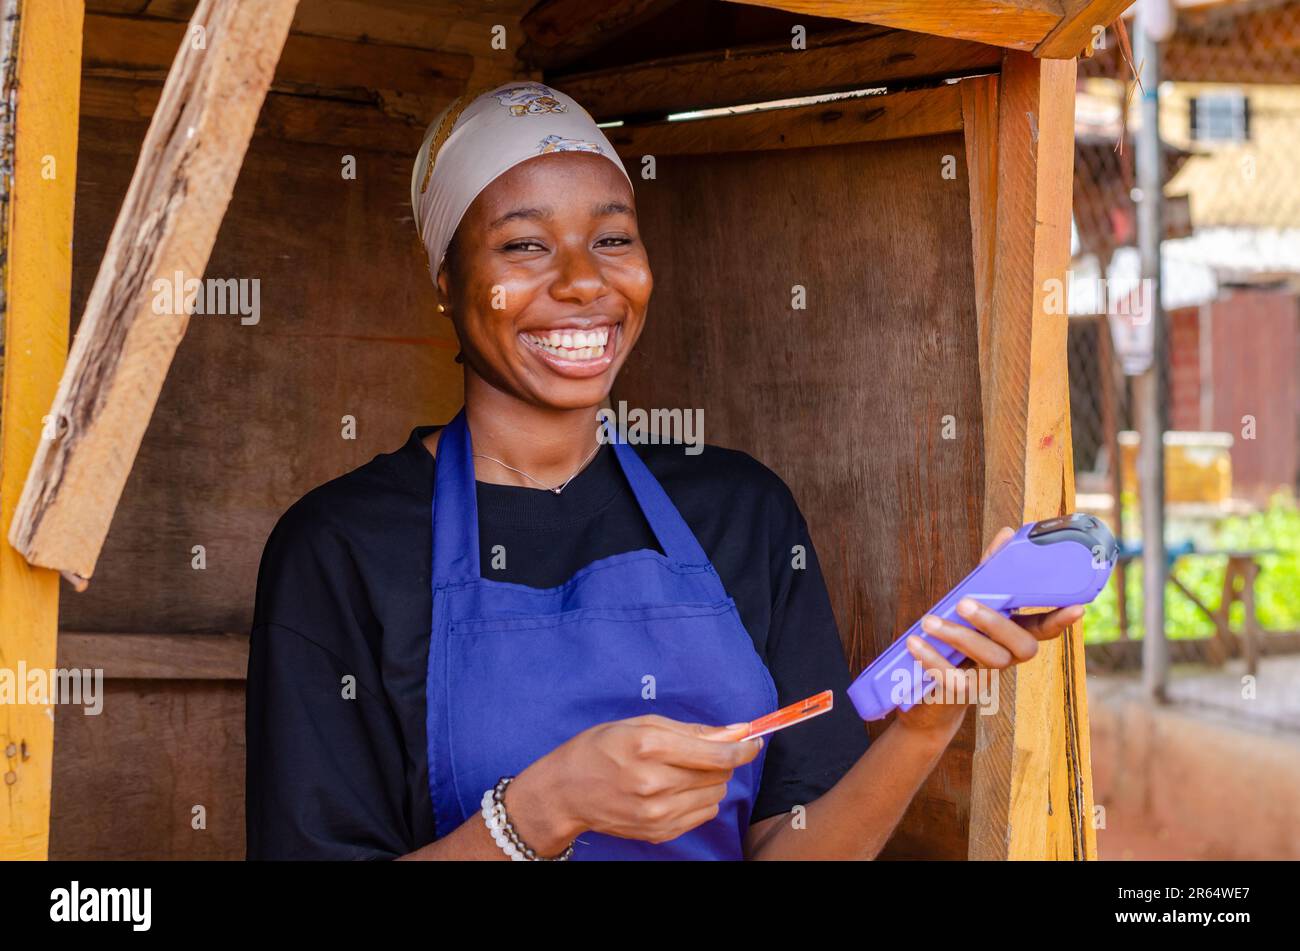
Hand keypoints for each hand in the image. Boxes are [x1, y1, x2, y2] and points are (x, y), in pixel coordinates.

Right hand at [507, 715, 762, 854]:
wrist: (567, 791)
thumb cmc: (601, 748)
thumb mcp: (642, 724)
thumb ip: (693, 730)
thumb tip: (736, 731)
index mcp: (650, 747)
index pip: (717, 752)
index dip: (743, 747)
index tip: (753, 741)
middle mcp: (655, 782)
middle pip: (720, 774)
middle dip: (722, 760)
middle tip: (704, 752)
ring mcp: (657, 812)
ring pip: (715, 795)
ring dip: (710, 781)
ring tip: (682, 772)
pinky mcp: (658, 832)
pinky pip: (702, 814)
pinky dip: (699, 800)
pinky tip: (675, 790)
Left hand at [895, 525, 1085, 737]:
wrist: (927, 692)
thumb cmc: (955, 640)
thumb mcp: (969, 603)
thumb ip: (988, 573)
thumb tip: (1007, 534)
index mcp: (1014, 634)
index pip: (1046, 628)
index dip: (1062, 620)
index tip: (1077, 608)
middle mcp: (1008, 657)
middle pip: (1022, 645)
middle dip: (995, 622)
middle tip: (963, 603)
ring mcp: (989, 678)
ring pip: (989, 659)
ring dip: (958, 637)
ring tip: (928, 621)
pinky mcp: (963, 694)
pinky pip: (955, 681)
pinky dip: (933, 661)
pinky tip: (915, 645)